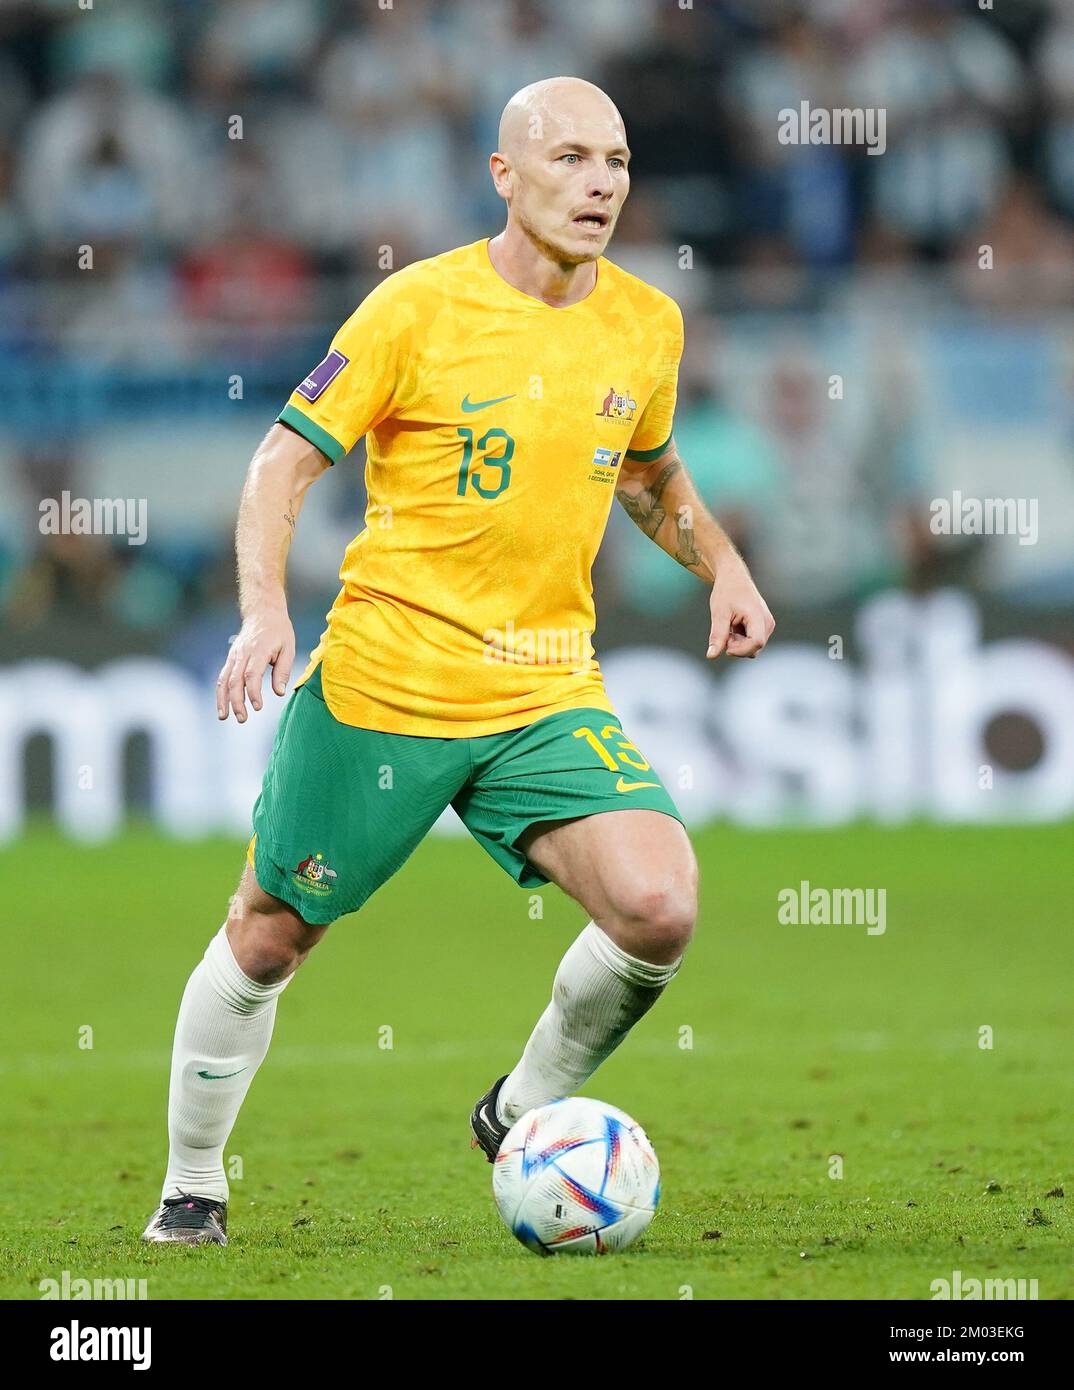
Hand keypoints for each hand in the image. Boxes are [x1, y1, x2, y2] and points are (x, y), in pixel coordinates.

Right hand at [217, 604, 295, 721]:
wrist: (263, 612)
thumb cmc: (279, 631)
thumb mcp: (288, 648)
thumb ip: (283, 671)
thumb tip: (279, 693)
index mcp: (258, 650)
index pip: (252, 674)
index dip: (253, 692)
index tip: (258, 707)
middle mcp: (242, 653)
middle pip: (234, 680)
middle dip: (236, 701)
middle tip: (242, 718)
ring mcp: (234, 655)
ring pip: (224, 679)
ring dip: (223, 699)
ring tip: (224, 717)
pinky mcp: (231, 658)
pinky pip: (223, 676)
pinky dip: (220, 692)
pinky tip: (222, 706)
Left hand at [706, 559, 774, 659]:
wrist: (733, 577)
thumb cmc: (726, 592)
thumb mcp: (719, 614)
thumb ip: (717, 636)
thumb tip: (711, 656)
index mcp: (759, 616)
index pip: (756, 643)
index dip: (740, 650)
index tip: (725, 646)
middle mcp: (767, 622)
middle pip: (753, 649)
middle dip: (736, 646)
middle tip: (724, 631)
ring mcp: (767, 625)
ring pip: (752, 648)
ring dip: (738, 643)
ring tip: (729, 626)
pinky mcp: (763, 627)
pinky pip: (751, 642)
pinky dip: (740, 639)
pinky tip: (734, 626)